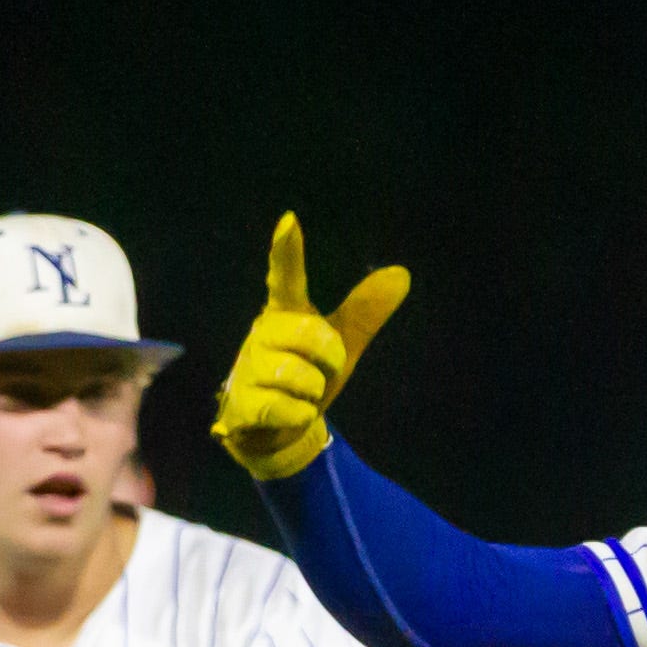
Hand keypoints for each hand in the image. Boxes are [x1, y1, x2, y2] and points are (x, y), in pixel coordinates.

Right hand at [211, 213, 409, 481]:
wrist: (272, 425)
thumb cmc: (306, 372)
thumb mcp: (341, 343)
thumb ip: (365, 311)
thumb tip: (402, 274)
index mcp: (285, 311)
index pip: (286, 276)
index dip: (287, 251)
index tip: (289, 221)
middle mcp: (262, 332)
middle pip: (310, 335)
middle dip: (329, 358)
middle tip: (322, 368)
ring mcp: (249, 367)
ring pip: (301, 376)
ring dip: (313, 391)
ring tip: (301, 392)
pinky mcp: (244, 403)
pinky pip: (288, 409)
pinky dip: (300, 415)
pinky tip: (290, 412)